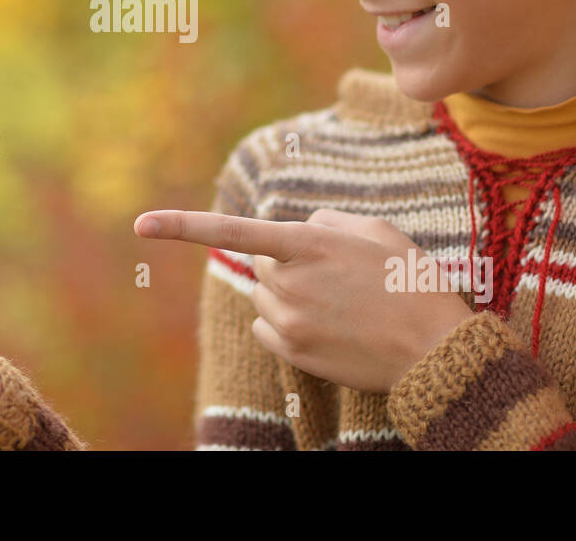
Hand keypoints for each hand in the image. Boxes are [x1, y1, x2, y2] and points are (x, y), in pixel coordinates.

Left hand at [135, 209, 472, 391]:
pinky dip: (286, 322)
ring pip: (265, 296)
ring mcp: (289, 322)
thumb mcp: (376, 230)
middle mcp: (289, 283)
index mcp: (308, 245)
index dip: (182, 226)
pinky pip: (267, 327)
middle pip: (261, 264)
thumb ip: (326, 221)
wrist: (435, 349)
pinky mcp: (293, 353)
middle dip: (285, 262)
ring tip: (341, 302)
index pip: (233, 232)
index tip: (140, 225)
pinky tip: (328, 325)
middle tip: (335, 273)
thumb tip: (297, 228)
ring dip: (288, 292)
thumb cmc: (411, 280)